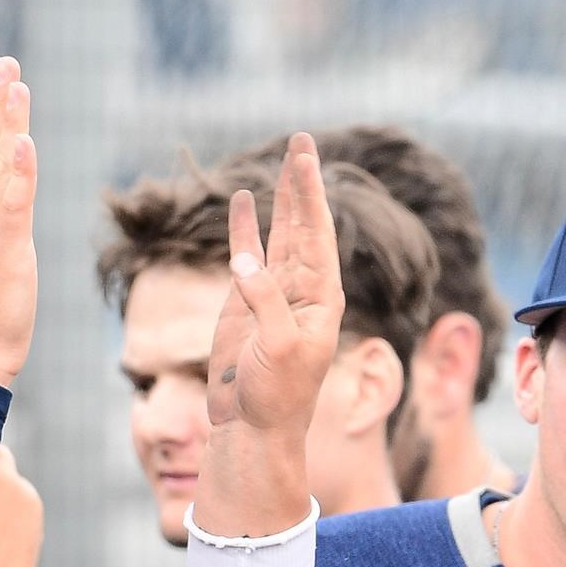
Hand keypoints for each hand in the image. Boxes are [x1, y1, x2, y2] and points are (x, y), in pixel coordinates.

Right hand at [206, 132, 344, 434]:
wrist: (252, 426)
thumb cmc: (277, 395)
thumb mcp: (278, 348)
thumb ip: (265, 303)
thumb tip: (244, 262)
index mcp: (321, 297)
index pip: (318, 233)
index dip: (311, 194)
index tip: (305, 158)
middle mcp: (302, 288)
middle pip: (303, 223)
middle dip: (302, 183)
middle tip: (302, 140)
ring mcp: (273, 293)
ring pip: (278, 233)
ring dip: (281, 197)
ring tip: (286, 159)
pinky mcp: (244, 303)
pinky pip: (246, 253)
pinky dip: (245, 225)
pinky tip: (245, 199)